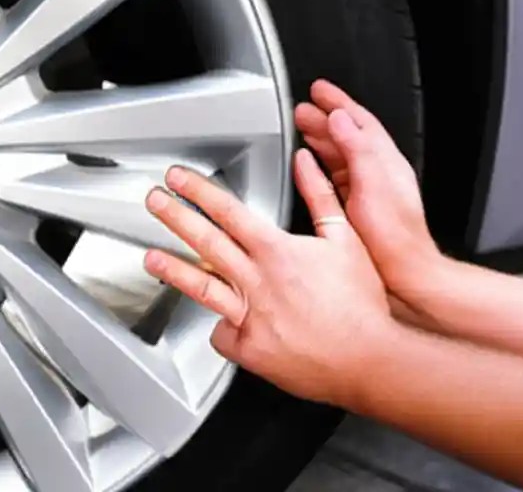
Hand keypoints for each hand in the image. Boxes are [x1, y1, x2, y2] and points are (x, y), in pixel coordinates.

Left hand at [143, 155, 395, 406]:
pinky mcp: (250, 349)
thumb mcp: (346, 239)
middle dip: (175, 217)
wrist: (370, 358)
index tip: (178, 179)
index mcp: (278, 251)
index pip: (228, 211)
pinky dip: (221, 327)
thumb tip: (306, 163)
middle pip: (206, 242)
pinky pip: (223, 335)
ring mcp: (251, 316)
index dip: (198, 192)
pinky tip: (219, 321)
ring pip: (202, 288)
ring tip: (151, 257)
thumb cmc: (362, 304)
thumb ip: (321, 197)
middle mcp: (258, 281)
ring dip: (174, 269)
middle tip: (155, 201)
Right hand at [293, 80, 443, 296]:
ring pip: (341, 153)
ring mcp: (367, 189)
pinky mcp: (357, 206)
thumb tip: (340, 119)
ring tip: (303, 127)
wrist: (404, 272)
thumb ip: (358, 149)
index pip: (360, 120)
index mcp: (385, 161)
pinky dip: (320, 163)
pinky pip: (335, 174)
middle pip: (348, 134)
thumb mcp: (374, 185)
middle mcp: (378, 172)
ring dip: (321, 138)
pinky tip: (309, 165)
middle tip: (302, 108)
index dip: (339, 102)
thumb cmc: (395, 236)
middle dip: (324, 118)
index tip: (319, 90)